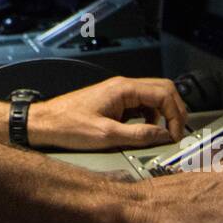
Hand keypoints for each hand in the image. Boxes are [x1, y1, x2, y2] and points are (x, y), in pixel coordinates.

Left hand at [28, 76, 189, 150]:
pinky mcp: (114, 102)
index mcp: (123, 89)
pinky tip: (146, 130)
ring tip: (163, 134)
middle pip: (163, 89)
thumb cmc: (68, 126)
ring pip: (153, 96)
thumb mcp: (107, 135)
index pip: (164, 93)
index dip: (175, 115)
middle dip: (175, 110)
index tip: (175, 135)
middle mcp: (123, 86)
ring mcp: (119, 93)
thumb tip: (163, 136)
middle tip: (177, 131)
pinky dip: (150, 116)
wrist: (45, 123)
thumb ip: (139, 135)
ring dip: (163, 113)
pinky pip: (141, 105)